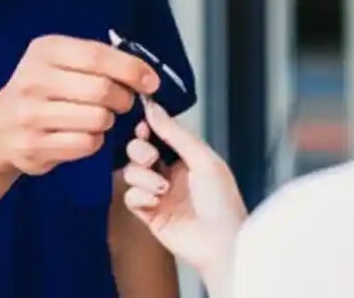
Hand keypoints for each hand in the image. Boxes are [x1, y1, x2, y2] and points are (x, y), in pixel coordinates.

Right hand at [0, 35, 159, 175]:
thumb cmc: (43, 89)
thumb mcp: (61, 61)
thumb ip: (98, 61)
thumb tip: (146, 74)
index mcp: (44, 51)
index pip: (97, 55)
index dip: (131, 69)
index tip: (151, 81)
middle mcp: (33, 80)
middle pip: (101, 89)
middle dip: (123, 98)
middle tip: (124, 101)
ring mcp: (30, 116)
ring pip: (97, 119)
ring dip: (108, 120)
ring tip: (100, 116)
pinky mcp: (33, 147)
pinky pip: (86, 144)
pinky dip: (95, 140)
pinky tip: (85, 133)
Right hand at [121, 99, 247, 285]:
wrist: (221, 245)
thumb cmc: (223, 203)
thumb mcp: (203, 159)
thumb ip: (176, 133)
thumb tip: (153, 109)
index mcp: (187, 156)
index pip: (159, 133)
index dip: (148, 127)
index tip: (143, 124)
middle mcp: (170, 172)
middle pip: (138, 149)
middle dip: (139, 149)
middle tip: (150, 157)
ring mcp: (158, 193)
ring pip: (131, 172)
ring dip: (142, 176)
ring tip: (162, 188)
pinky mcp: (148, 214)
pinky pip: (130, 196)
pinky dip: (139, 196)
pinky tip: (155, 202)